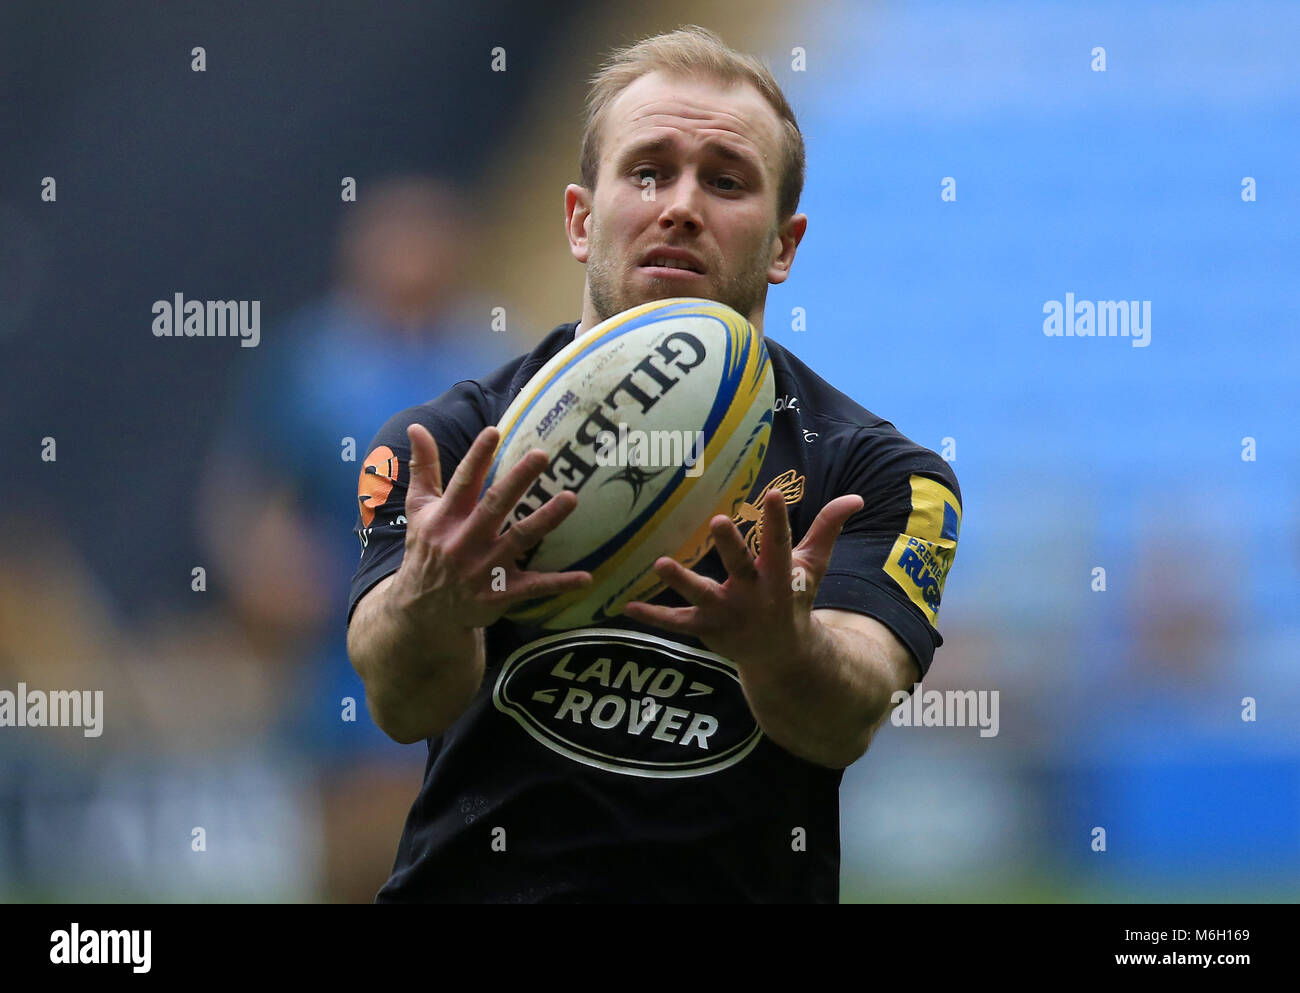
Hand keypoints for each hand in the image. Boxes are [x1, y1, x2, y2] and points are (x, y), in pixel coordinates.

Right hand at [388, 423, 592, 631]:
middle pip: (494, 506)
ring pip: (520, 540)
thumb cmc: (427, 550)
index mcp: (446, 518)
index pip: (463, 482)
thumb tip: (416, 426)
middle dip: (517, 480)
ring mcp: (484, 568)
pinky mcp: (500, 593)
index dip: (477, 457)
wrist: (423, 611)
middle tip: (541, 455)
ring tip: (571, 498)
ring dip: (546, 519)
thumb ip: (423, 468)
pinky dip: (560, 583)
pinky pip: (534, 587)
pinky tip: (586, 577)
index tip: (494, 432)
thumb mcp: (419, 510)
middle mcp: (465, 541)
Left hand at [621, 487, 863, 667]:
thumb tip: (855, 497)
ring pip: (702, 596)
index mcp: (778, 577)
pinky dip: (652, 616)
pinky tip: (626, 605)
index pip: (779, 544)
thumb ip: (827, 529)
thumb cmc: (793, 599)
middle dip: (730, 547)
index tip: (773, 494)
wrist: (783, 657)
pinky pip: (676, 623)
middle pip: (740, 568)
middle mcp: (753, 595)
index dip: (777, 520)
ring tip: (661, 563)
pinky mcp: (705, 629)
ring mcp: (726, 614)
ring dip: (682, 582)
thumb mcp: (812, 567)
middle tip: (717, 521)